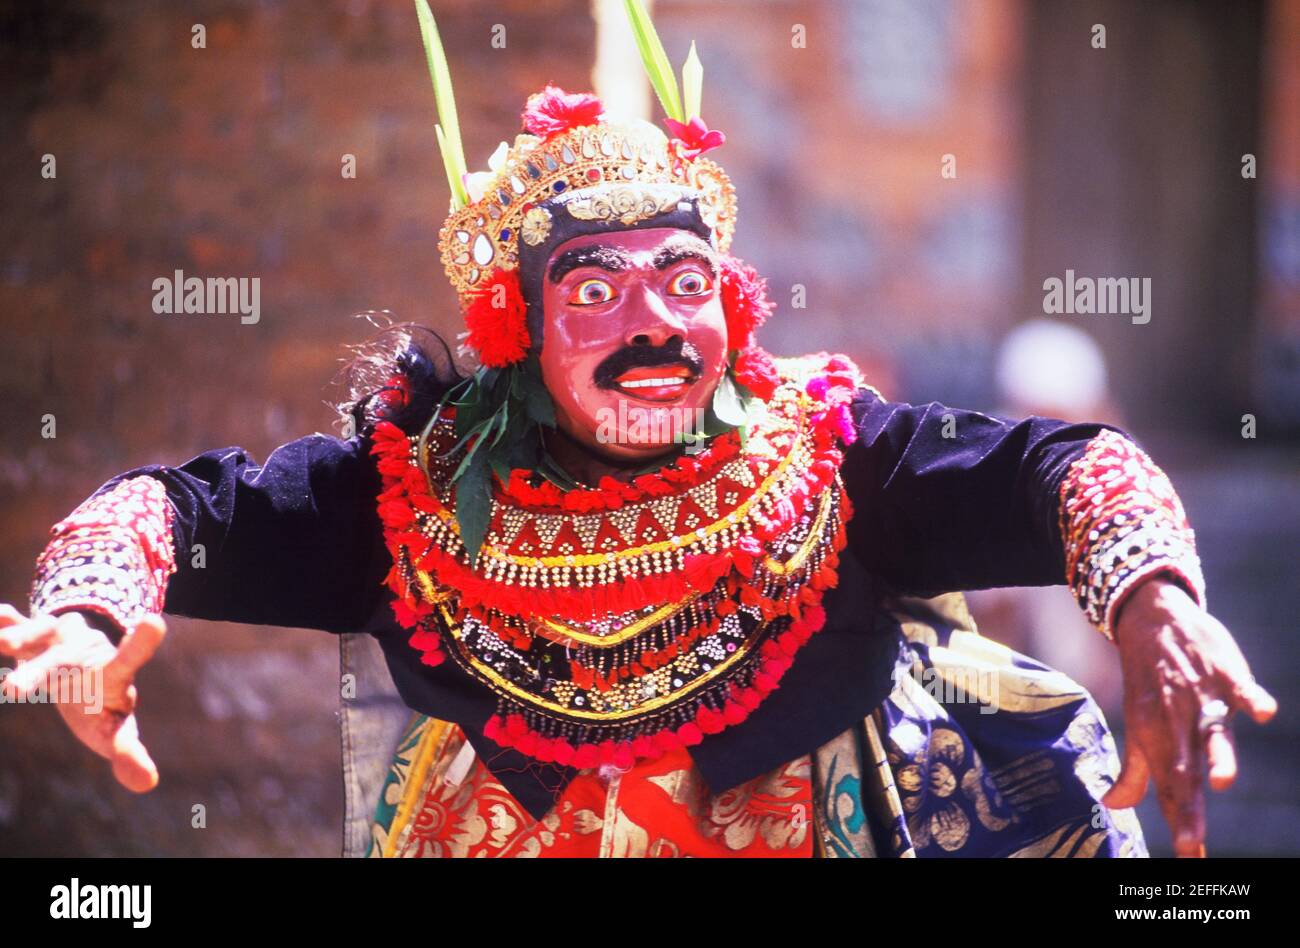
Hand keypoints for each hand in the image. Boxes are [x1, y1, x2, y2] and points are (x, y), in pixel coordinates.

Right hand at [0, 603, 166, 791]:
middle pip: (63, 661)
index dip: (139, 646)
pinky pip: (16, 622)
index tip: (153, 623)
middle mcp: (85, 651)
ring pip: (38, 634)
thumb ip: (129, 753)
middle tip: (12, 692)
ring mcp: (57, 640)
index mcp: (112, 674)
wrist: (82, 673)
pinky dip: (6, 620)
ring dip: (20, 637)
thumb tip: (148, 783)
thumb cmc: (99, 707)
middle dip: (38, 673)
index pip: (127, 663)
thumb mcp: (113, 731)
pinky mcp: (32, 635)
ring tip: (3, 644)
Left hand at [1105, 578, 1276, 855]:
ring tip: (1221, 781)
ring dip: (1217, 754)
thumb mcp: (1139, 725)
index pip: (1170, 791)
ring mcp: (1201, 696)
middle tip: (1191, 843)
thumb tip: (1115, 805)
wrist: (1150, 619)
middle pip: (1186, 771)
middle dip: (1189, 808)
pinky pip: (1239, 685)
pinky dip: (1250, 697)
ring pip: (1212, 731)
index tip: (1189, 858)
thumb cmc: (1149, 681)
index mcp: (1158, 739)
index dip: (1180, 825)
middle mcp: (1178, 723)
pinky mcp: (1221, 671)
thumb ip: (1134, 769)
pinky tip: (1263, 711)